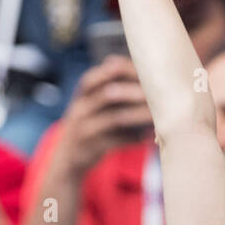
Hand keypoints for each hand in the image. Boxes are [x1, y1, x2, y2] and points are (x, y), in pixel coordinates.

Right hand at [58, 56, 152, 175]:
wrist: (68, 154)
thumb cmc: (92, 121)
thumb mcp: (94, 100)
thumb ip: (114, 85)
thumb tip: (146, 70)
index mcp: (85, 91)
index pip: (104, 73)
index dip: (126, 71)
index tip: (149, 73)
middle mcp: (82, 107)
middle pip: (108, 94)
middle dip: (134, 92)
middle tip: (155, 94)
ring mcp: (85, 128)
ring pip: (115, 119)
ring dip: (139, 115)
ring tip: (156, 115)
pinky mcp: (92, 147)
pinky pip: (117, 141)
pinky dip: (135, 137)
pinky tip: (149, 136)